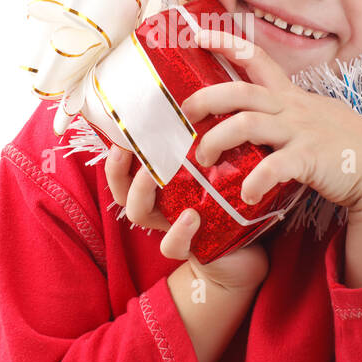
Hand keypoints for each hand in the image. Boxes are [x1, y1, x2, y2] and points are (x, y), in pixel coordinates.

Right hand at [104, 145, 268, 293]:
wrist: (245, 256)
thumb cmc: (229, 208)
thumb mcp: (216, 175)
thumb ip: (203, 150)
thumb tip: (199, 106)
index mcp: (161, 189)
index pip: (125, 171)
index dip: (116, 157)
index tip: (123, 136)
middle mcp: (158, 208)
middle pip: (121, 191)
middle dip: (119, 171)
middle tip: (128, 150)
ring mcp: (169, 227)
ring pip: (138, 213)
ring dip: (142, 191)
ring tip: (155, 176)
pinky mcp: (189, 249)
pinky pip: (171, 245)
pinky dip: (177, 232)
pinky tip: (191, 217)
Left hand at [180, 27, 361, 217]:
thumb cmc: (340, 143)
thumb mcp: (310, 115)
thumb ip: (282, 112)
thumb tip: (250, 114)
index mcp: (288, 96)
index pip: (255, 56)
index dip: (225, 41)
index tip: (197, 32)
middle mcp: (290, 108)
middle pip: (239, 91)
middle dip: (205, 99)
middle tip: (186, 115)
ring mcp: (299, 131)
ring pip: (247, 124)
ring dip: (217, 140)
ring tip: (204, 160)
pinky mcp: (309, 158)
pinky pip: (275, 167)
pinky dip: (255, 181)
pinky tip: (245, 196)